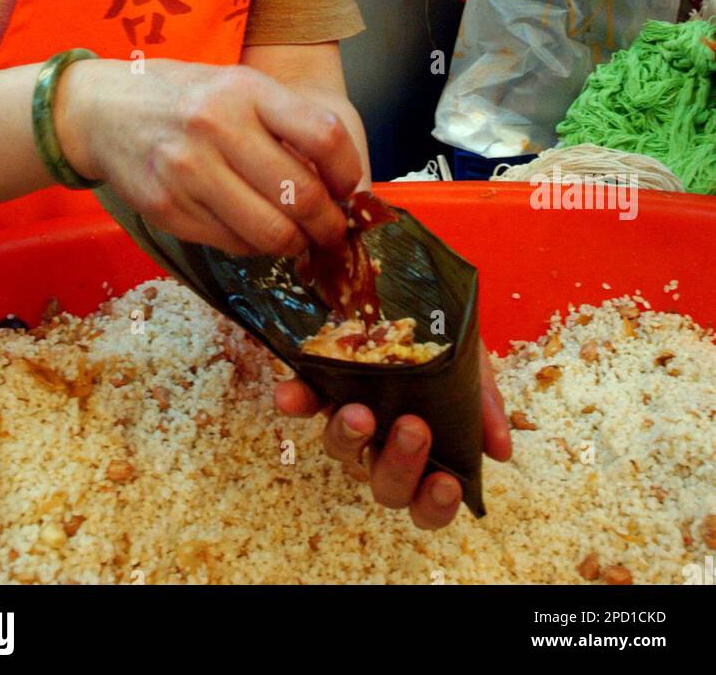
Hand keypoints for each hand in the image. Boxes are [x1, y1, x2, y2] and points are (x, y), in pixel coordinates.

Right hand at [57, 57, 360, 256]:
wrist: (102, 110)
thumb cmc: (183, 96)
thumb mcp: (236, 86)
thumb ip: (285, 121)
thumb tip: (339, 180)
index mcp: (244, 90)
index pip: (324, 135)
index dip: (347, 173)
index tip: (348, 189)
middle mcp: (217, 128)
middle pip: (300, 194)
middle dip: (328, 224)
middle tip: (332, 231)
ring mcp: (188, 173)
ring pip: (268, 232)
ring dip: (295, 244)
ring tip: (298, 238)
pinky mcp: (168, 210)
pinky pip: (232, 243)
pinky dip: (253, 246)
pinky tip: (254, 232)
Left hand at [274, 341, 510, 528]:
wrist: (408, 284)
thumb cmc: (444, 338)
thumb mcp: (472, 363)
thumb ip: (483, 401)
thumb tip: (499, 449)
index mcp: (427, 448)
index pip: (428, 501)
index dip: (435, 505)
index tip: (447, 483)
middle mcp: (385, 443)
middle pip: (387, 485)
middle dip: (400, 465)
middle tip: (413, 428)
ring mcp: (350, 417)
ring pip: (343, 451)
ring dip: (350, 438)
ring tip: (360, 412)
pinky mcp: (318, 387)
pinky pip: (302, 402)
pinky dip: (295, 401)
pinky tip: (289, 395)